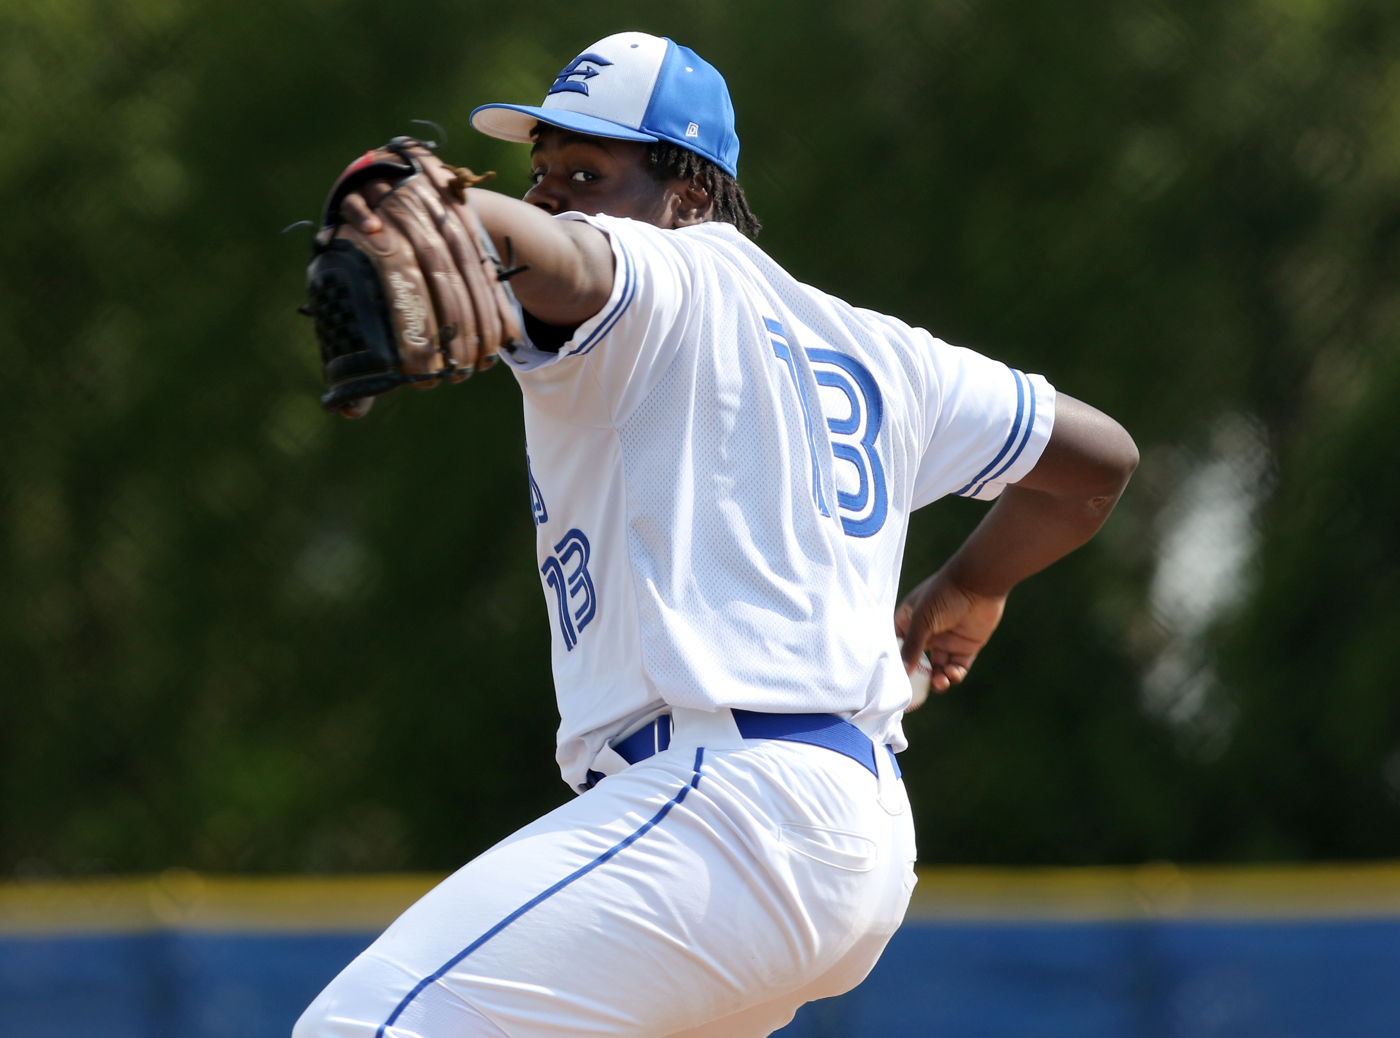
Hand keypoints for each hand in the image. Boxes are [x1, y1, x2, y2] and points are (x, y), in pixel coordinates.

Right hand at [894, 570, 1006, 693]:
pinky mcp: (965, 648)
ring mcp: (946, 642)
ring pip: (937, 670)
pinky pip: (956, 669)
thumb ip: (912, 646)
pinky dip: (953, 676)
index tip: (892, 682)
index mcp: (909, 623)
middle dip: (917, 679)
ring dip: (937, 680)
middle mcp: (926, 635)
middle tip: (916, 692)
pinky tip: (952, 674)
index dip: (895, 664)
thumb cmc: (943, 595)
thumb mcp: (922, 620)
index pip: (897, 648)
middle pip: (917, 664)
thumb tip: (902, 672)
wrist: (978, 584)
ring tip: (939, 681)